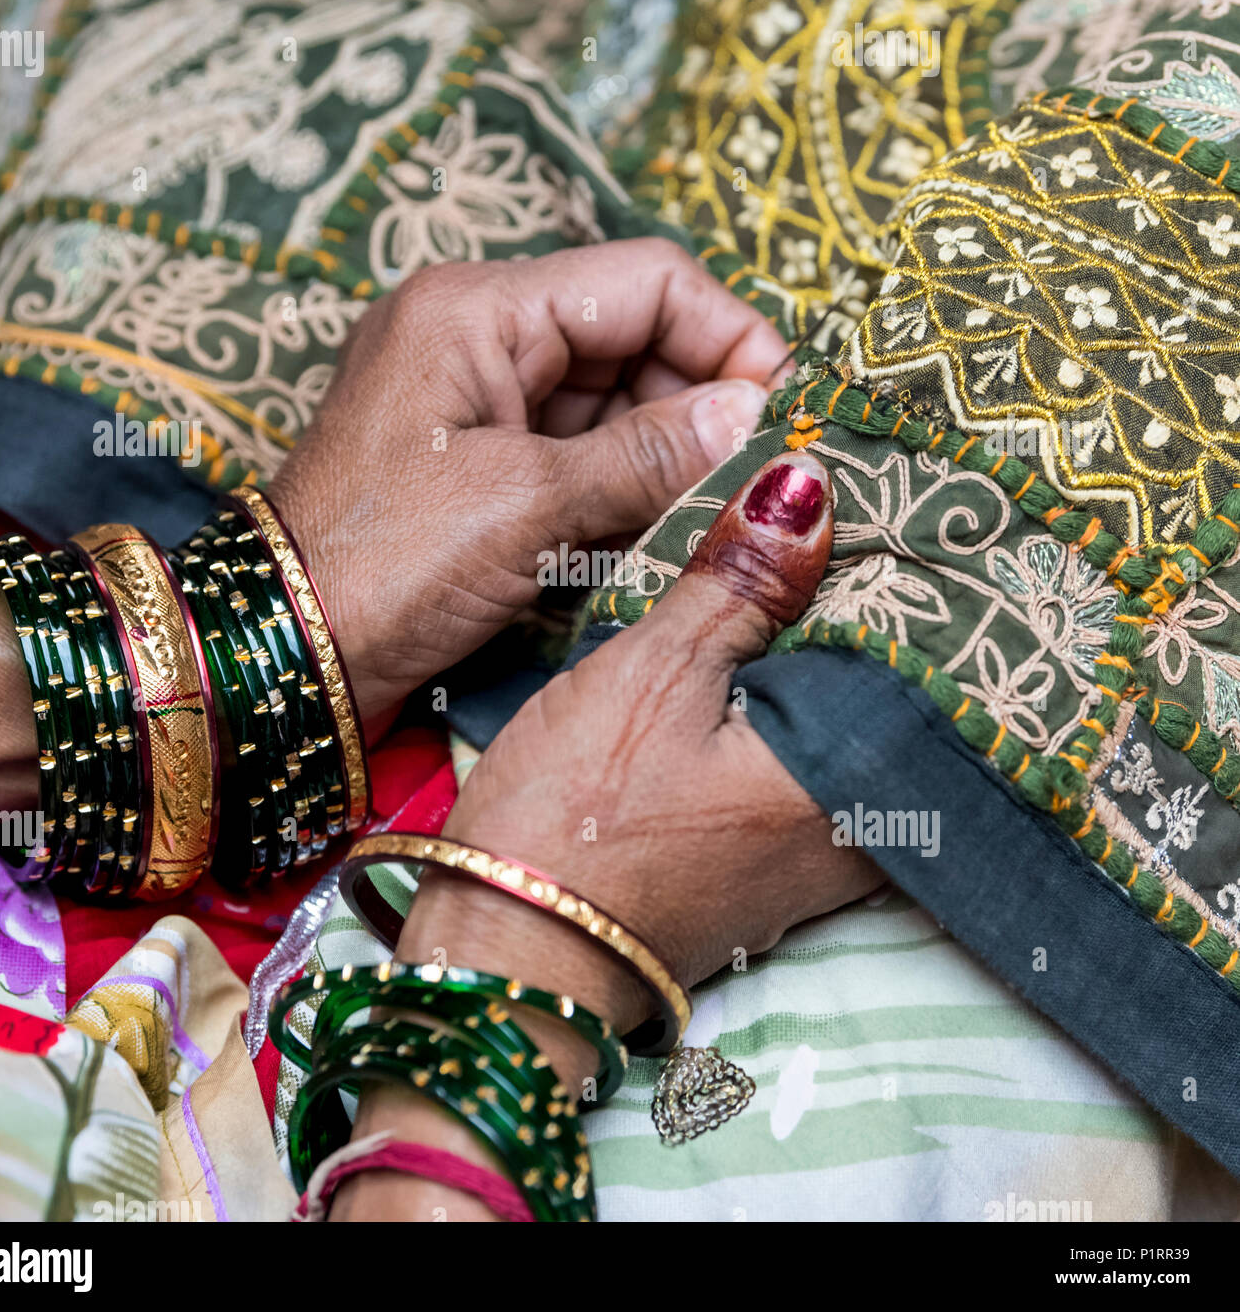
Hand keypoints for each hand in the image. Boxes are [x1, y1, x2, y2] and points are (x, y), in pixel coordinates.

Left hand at [268, 238, 788, 726]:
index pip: (644, 281)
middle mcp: (479, 338)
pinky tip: (670, 525)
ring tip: (722, 508)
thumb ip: (648, 453)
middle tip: (764, 473)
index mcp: (476, 310)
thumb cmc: (386, 563)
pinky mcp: (482, 463)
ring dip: (672, 452)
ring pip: (613, 403)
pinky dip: (629, 486)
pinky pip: (580, 454)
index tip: (785, 405)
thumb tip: (754, 414)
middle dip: (704, 403)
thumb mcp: (527, 503)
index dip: (728, 335)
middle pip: (633, 339)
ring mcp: (480, 402)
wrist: (287, 651)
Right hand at [333, 449, 884, 1220]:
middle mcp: (866, 826)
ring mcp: (822, 857)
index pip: (929, 645)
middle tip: (867, 504)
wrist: (513, 956)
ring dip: (840, 650)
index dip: (916, 561)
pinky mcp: (775, 866)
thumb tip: (808, 487)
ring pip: (857, 723)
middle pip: (901, 687)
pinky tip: (776, 647)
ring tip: (822, 557)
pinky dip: (807, 700)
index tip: (905, 489)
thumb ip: (739, 585)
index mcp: (858, 775)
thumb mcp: (651, 679)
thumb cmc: (578, 820)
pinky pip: (820, 759)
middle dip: (883, 602)